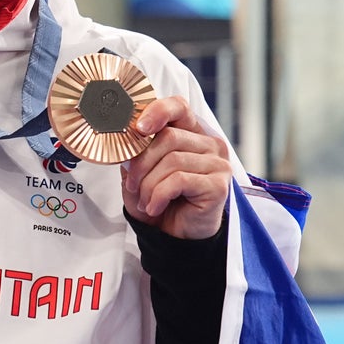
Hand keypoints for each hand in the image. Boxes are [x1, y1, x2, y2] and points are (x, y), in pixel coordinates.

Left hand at [120, 96, 230, 239]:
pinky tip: (154, 207)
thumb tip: (125, 140)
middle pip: (168, 137)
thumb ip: (136, 151)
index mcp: (191, 132)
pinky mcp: (219, 185)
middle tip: (131, 183)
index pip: (178, 107)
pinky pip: (179, 180)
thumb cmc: (160, 199)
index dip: (157, 111)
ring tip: (143, 200)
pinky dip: (159, 195)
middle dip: (141, 163)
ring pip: (172, 160)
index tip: (137, 127)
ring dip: (148, 183)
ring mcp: (217, 164)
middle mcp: (209, 144)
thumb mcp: (141, 172)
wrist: (175, 236)